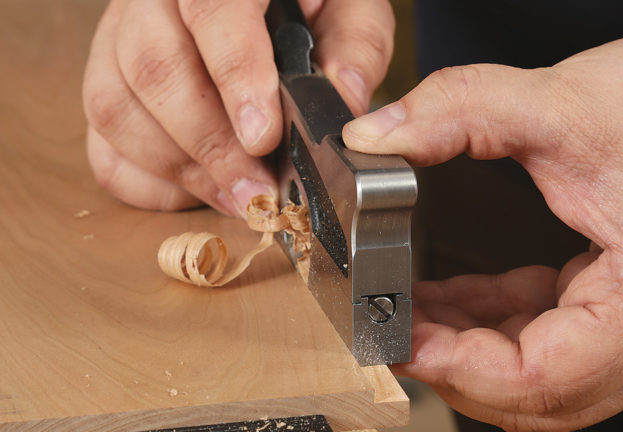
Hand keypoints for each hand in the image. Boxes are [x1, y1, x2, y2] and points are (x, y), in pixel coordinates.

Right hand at [82, 0, 392, 215]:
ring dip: (181, 169)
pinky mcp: (108, 86)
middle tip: (258, 190)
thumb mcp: (348, 8)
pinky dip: (149, 183)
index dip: (235, 76)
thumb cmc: (307, 3)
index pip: (213, 11)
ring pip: (117, 109)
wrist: (265, 5)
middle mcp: (152, 1)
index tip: (262, 136)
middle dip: (211, 146)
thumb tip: (344, 100)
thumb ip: (355, 47)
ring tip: (238, 196)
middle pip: (155, 69)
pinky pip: (104, 146)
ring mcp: (118, 41)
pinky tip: (200, 190)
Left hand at [343, 0, 622, 428]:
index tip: (400, 337)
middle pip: (542, 398)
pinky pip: (561, 345)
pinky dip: (506, 328)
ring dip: (477, 352)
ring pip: (548, 381)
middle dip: (458, 368)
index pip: (541, 379)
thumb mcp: (559, 101)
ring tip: (416, 309)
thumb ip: (456, 114)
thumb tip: (374, 139)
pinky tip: (462, 298)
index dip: (458, 368)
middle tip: (396, 327)